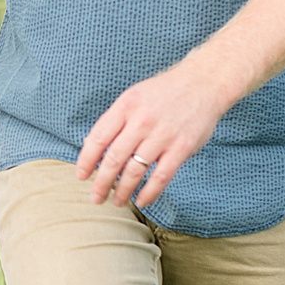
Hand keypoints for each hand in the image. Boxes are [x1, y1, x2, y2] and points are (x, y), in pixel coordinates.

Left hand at [75, 59, 229, 206]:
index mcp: (126, 106)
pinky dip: (149, 193)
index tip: (81, 176)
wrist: (203, 83)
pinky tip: (141, 201)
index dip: (86, 160)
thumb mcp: (134, 97)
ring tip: (117, 201)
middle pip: (114, 158)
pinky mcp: (181, 147)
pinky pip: (161, 177)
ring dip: (123, 191)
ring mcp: (162, 135)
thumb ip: (116, 120)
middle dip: (101, 183)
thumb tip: (91, 145)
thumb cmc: (164, 92)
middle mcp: (141, 121)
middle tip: (96, 197)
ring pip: (135, 171)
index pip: (98, 138)